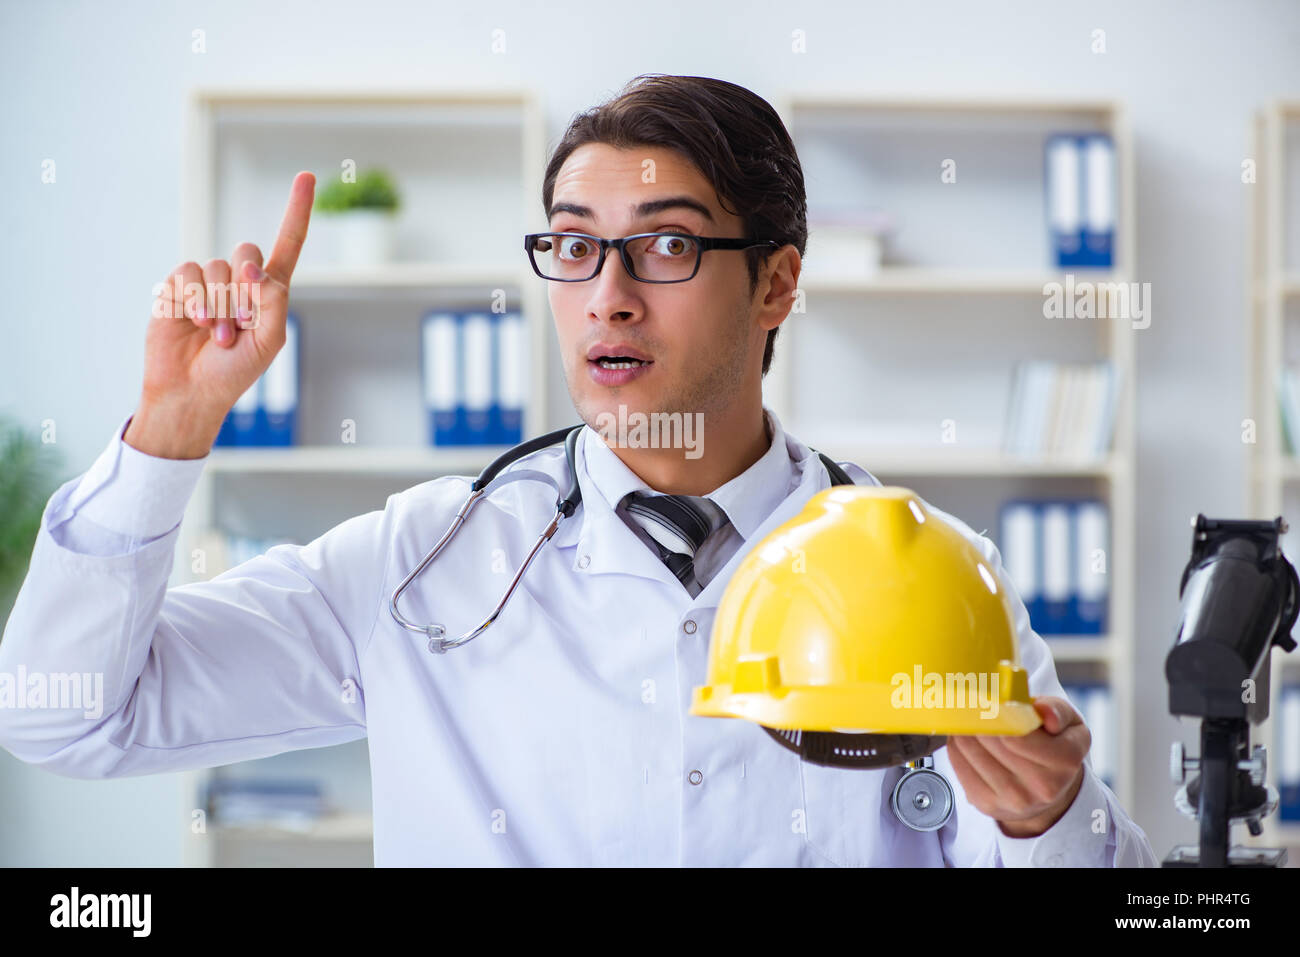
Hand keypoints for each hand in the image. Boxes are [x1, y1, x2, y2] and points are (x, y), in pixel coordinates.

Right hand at [127, 171, 314, 457]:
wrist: (192, 391)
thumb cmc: (235, 371)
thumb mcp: (269, 339)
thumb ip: (273, 300)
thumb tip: (256, 268)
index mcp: (268, 292)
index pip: (287, 245)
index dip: (296, 212)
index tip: (306, 177)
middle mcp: (239, 281)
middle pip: (247, 252)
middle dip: (244, 289)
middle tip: (240, 324)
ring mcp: (207, 283)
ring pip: (217, 267)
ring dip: (219, 305)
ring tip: (217, 335)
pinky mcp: (177, 287)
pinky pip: (187, 274)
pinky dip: (194, 300)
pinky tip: (193, 322)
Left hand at [945, 696, 1089, 837]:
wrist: (1049, 790)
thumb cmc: (1055, 747)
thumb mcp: (1069, 723)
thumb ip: (1057, 710)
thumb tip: (1044, 712)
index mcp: (1066, 760)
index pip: (1018, 735)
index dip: (998, 714)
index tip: (989, 702)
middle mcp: (1043, 786)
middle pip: (990, 740)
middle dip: (978, 718)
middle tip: (974, 706)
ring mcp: (1014, 800)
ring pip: (970, 750)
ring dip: (964, 730)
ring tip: (970, 721)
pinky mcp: (988, 805)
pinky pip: (959, 765)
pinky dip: (957, 747)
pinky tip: (965, 740)